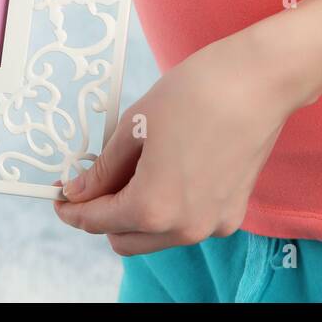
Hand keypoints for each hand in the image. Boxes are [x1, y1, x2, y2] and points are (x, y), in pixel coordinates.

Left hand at [53, 25, 303, 255]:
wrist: (259, 82)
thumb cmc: (197, 94)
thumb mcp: (134, 126)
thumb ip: (103, 168)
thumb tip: (80, 192)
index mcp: (153, 207)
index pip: (97, 221)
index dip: (73, 210)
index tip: (62, 198)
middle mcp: (184, 228)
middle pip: (124, 239)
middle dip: (103, 215)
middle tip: (94, 181)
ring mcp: (212, 224)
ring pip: (155, 237)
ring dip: (136, 214)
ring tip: (133, 170)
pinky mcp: (232, 213)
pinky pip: (186, 223)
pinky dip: (168, 208)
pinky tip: (167, 171)